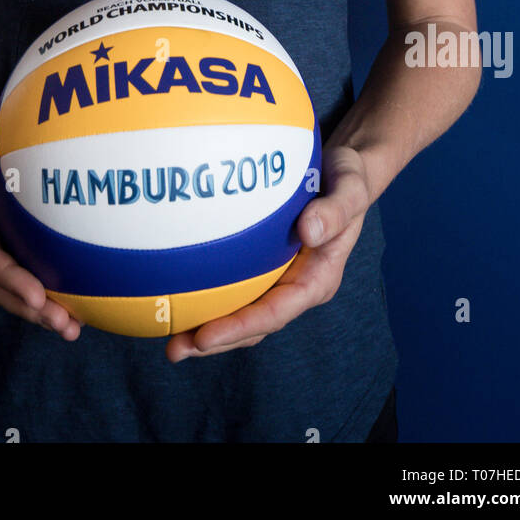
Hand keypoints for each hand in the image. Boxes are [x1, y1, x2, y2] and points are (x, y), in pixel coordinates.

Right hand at [0, 91, 80, 339]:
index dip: (8, 277)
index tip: (37, 294)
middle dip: (27, 307)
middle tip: (64, 325)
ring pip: (8, 286)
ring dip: (37, 310)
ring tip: (72, 328)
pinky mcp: (7, 239)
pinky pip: (24, 272)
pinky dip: (44, 292)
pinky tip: (76, 304)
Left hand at [165, 144, 370, 362]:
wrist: (345, 170)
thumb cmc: (348, 178)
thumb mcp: (350, 189)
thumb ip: (335, 211)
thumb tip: (308, 231)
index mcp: (318, 279)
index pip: (275, 313)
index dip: (239, 327)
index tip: (204, 337)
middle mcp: (296, 286)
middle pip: (253, 325)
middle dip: (215, 341)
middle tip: (174, 349)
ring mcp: (279, 278)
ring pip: (241, 313)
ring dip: (207, 327)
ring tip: (168, 338)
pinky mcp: (264, 264)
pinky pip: (235, 286)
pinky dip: (208, 297)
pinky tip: (178, 294)